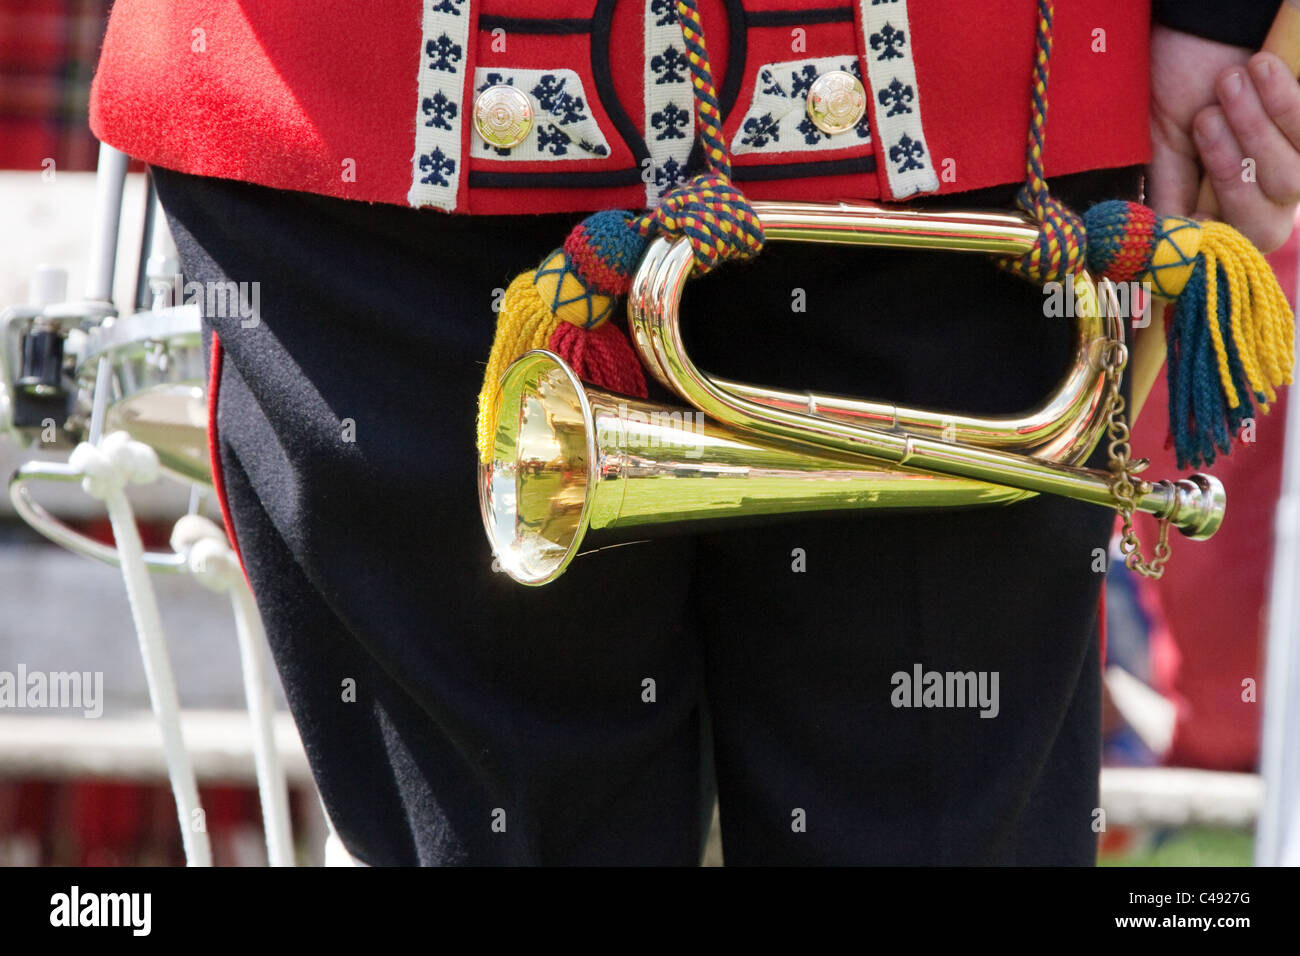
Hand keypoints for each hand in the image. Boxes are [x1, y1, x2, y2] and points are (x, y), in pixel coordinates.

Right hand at [1148, 23, 1299, 252]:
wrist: (1205, 22)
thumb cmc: (1183, 76)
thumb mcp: (1164, 143)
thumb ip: (1171, 195)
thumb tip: (1166, 246)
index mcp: (1227, 197)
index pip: (1237, 246)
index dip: (1219, 241)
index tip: (1191, 217)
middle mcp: (1269, 185)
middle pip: (1268, 225)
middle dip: (1232, 174)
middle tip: (1205, 122)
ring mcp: (1298, 156)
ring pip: (1290, 182)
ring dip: (1255, 130)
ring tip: (1229, 85)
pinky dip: (1283, 106)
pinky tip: (1262, 70)